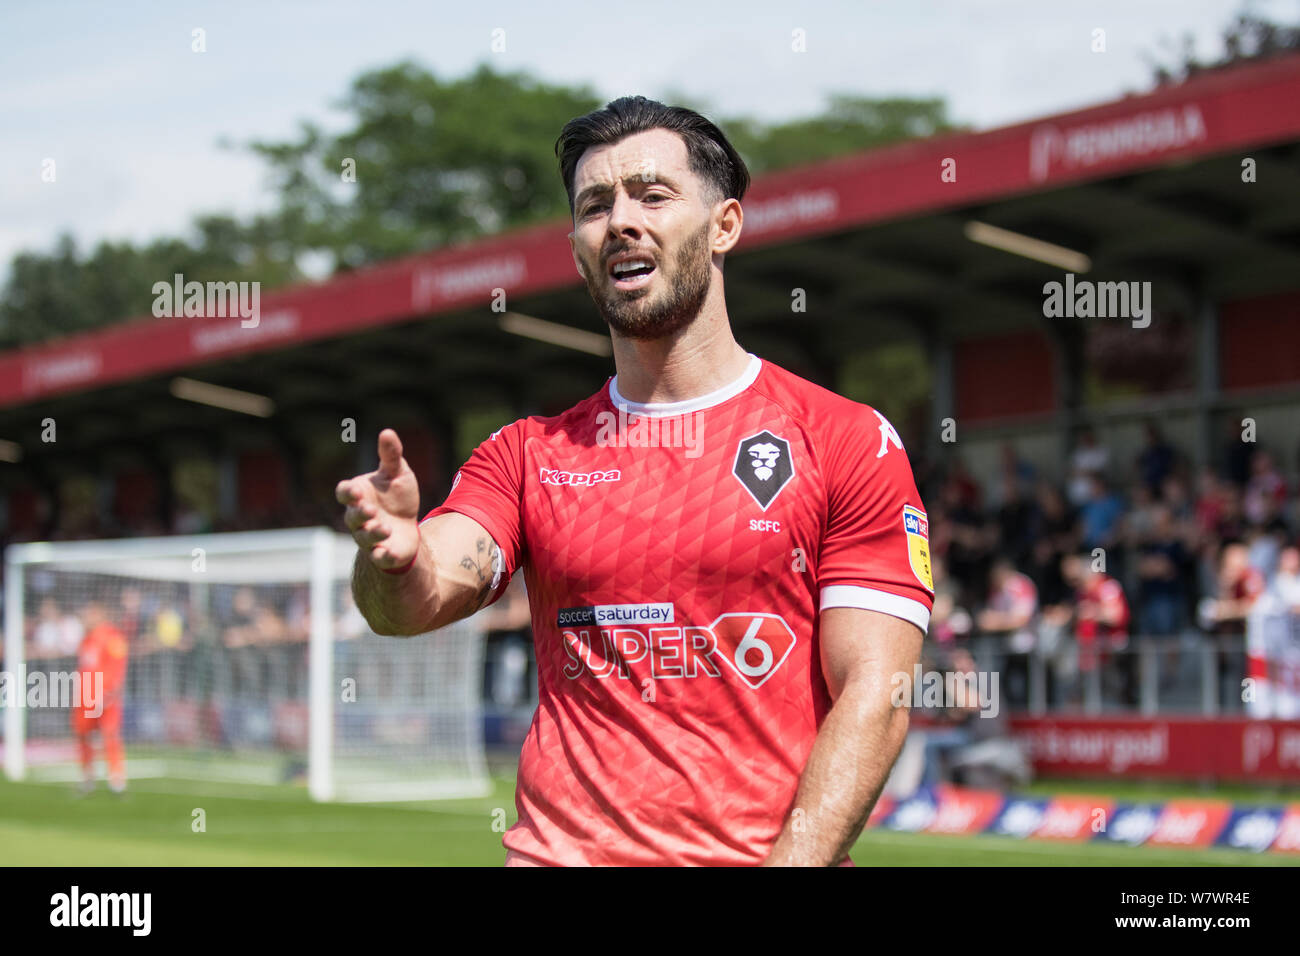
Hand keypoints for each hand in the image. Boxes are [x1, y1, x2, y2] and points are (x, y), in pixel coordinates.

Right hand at [335, 428, 420, 569]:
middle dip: (359, 513)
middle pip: (352, 516)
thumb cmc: (396, 496)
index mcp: (358, 495)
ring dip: (372, 533)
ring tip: (383, 528)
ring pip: (364, 537)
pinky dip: (382, 555)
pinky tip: (388, 553)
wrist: (408, 524)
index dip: (347, 492)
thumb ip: (390, 456)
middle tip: (369, 509)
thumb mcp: (397, 473)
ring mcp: (369, 536)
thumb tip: (387, 431)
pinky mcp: (382, 553)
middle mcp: (358, 517)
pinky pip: (378, 557)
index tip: (355, 489)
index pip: (344, 493)